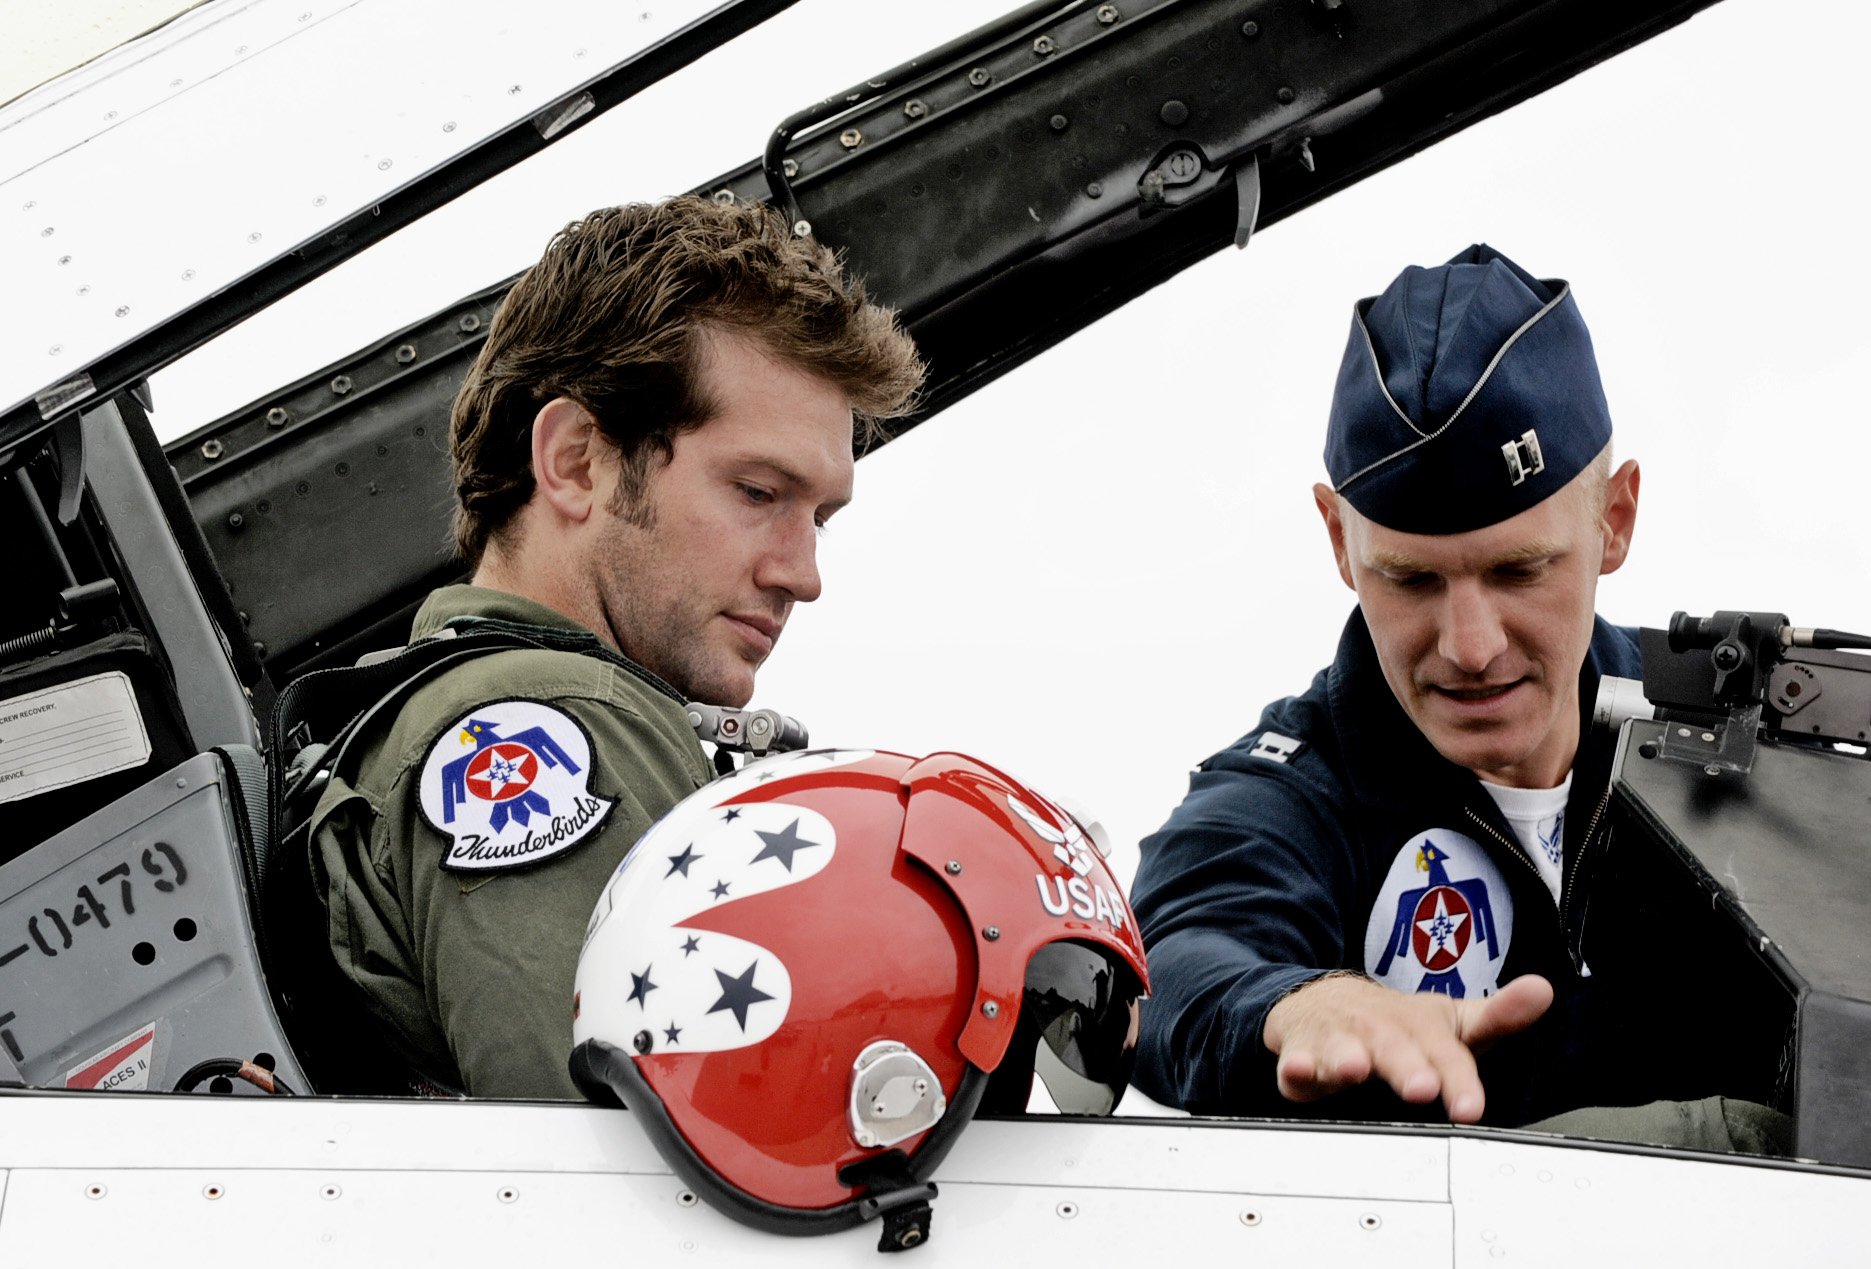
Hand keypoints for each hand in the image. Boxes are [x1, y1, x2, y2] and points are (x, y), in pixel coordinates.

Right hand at [1262, 973, 1552, 1122]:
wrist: (1321, 1001)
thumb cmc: (1394, 1023)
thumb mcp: (1448, 1019)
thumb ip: (1497, 1015)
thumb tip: (1544, 989)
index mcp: (1419, 1026)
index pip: (1447, 1053)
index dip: (1459, 1079)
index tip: (1469, 1106)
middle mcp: (1379, 1030)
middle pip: (1394, 1048)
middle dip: (1406, 1066)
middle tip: (1420, 1087)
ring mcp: (1338, 1040)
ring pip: (1341, 1051)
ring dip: (1346, 1060)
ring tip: (1355, 1070)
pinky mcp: (1302, 1053)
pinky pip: (1296, 1062)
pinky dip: (1295, 1066)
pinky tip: (1296, 1071)